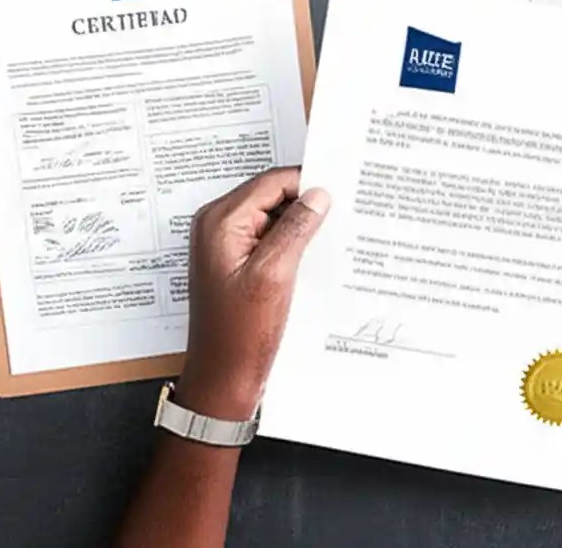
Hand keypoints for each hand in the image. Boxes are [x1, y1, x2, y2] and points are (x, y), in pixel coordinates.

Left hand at [176, 168, 329, 420]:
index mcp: (220, 222)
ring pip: (272, 218)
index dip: (307, 182)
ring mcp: (225, 245)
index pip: (271, 182)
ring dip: (301, 226)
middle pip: (271, 196)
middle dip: (306, 204)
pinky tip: (314, 257)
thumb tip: (318, 195)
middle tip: (343, 212)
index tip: (341, 187)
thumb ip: (295, 229)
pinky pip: (268, 240)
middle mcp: (217, 226)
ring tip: (332, 238)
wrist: (223, 378)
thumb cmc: (239, 334)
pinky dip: (291, 244)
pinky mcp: (236, 263)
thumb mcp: (274, 276)